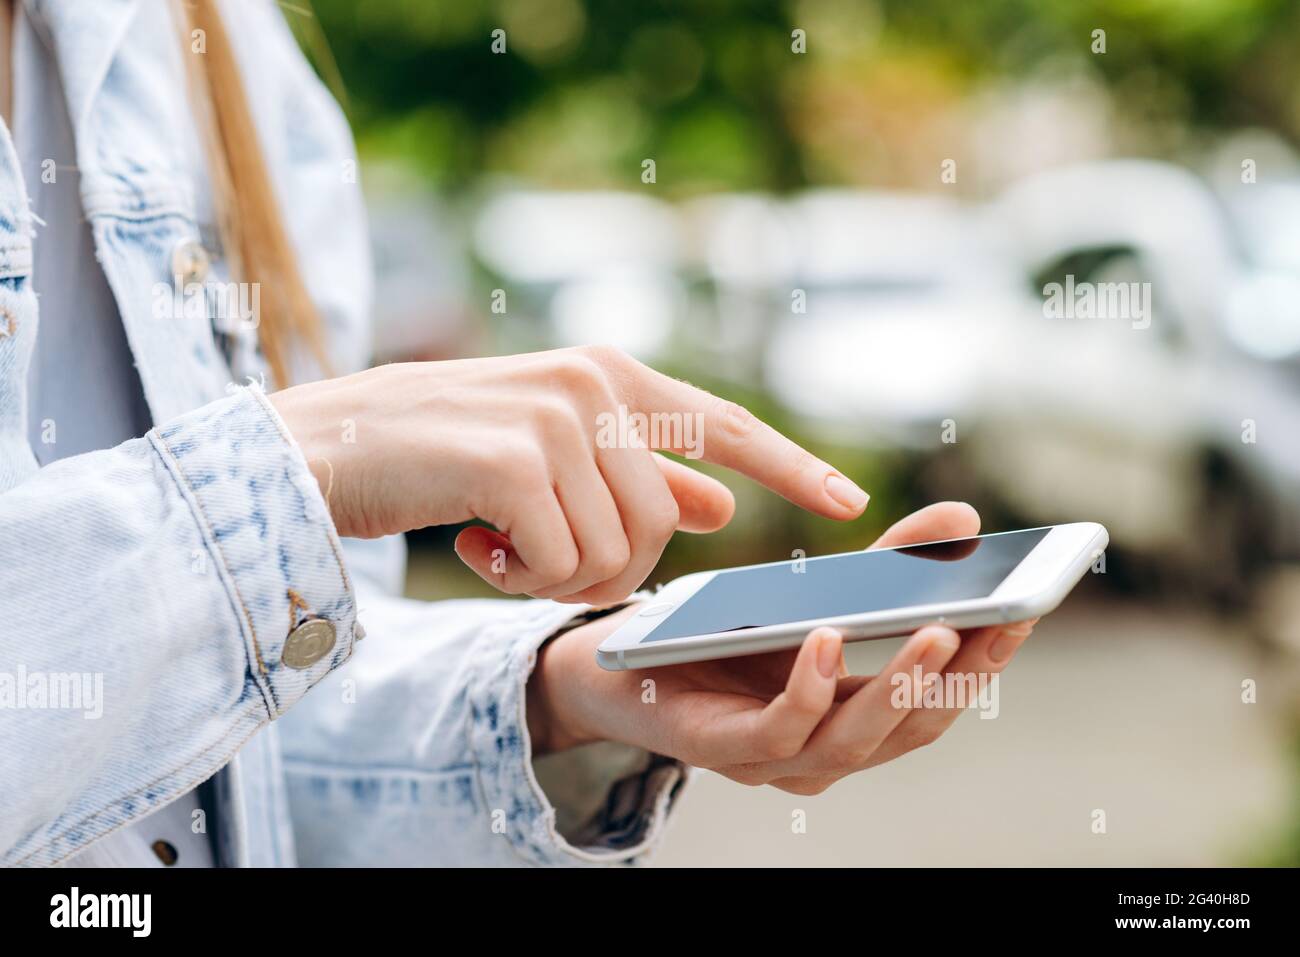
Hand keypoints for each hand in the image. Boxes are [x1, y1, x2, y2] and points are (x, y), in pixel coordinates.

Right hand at [270, 346, 868, 603]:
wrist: (326, 445)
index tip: (848, 502)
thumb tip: (718, 504)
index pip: (724, 427)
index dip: (790, 467)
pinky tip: (476, 545)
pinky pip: (561, 562)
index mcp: (609, 376)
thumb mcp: (551, 455)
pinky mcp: (512, 460)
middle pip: (665, 522)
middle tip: (539, 556)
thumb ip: (638, 474)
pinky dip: (521, 579)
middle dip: (612, 567)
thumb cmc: (440, 454)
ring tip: (501, 544)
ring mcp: (555, 418)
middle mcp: (593, 384)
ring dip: (559, 575)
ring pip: (616, 549)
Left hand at [528, 501, 1039, 793]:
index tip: (1031, 606)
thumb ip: (888, 563)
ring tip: (933, 629)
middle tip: (1003, 618)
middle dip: (963, 674)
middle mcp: (828, 748)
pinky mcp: (723, 748)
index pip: (940, 698)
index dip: (988, 658)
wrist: (619, 664)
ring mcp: (778, 758)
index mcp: (858, 713)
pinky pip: (779, 730)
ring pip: (856, 739)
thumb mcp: (816, 593)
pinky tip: (829, 640)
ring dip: (900, 686)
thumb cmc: (727, 633)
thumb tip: (963, 516)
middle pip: (914, 726)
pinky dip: (811, 689)